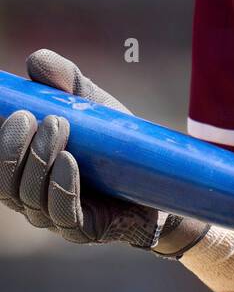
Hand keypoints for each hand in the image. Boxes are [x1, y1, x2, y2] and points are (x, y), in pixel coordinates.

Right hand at [0, 49, 198, 250]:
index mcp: (23, 169)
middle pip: (4, 182)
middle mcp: (30, 196)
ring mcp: (53, 217)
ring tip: (57, 125)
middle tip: (28, 115)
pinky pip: (63, 213)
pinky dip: (62, 186)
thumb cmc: (114, 143)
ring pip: (29, 196)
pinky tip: (69, 160)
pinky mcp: (82, 229)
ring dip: (39, 159)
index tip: (5, 109)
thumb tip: (37, 61)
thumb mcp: (90, 106)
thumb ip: (65, 83)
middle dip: (10, 147)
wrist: (160, 180)